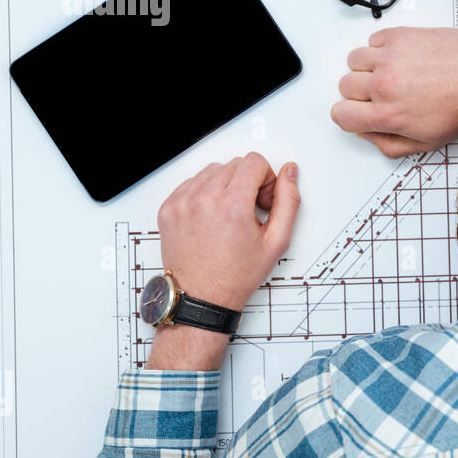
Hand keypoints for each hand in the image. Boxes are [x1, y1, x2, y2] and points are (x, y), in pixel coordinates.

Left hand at [146, 153, 299, 370]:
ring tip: (228, 214)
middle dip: (247, 182)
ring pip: (212, 170)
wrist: (201, 297)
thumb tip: (288, 174)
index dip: (266, 179)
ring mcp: (182, 203)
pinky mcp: (169, 208)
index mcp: (232, 206)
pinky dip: (204, 193)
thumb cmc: (235, 275)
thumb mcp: (276, 242)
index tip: (262, 200)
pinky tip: (211, 215)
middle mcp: (203, 200)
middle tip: (248, 211)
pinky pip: (192, 182)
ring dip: (225, 186)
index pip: (254, 161)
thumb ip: (288, 201)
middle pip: (234, 164)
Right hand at [331, 26, 457, 157]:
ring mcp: (390, 57)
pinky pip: (373, 39)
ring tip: (390, 72)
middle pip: (345, 85)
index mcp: (388, 114)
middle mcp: (384, 84)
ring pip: (354, 60)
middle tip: (382, 93)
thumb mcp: (426, 142)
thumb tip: (368, 135)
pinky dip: (382, 48)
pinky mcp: (400, 36)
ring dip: (368, 67)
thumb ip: (389, 144)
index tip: (357, 112)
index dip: (347, 115)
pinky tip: (401, 57)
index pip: (340, 115)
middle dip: (360, 91)